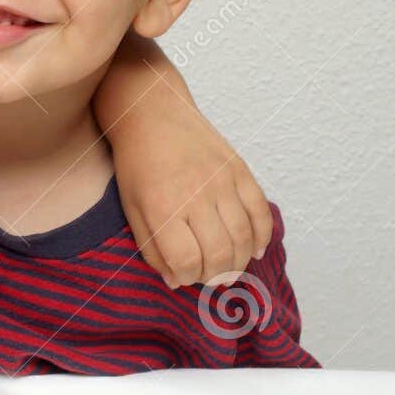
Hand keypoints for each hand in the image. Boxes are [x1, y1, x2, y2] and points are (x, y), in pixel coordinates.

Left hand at [112, 108, 272, 288]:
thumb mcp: (132, 209)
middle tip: (208, 279)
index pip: (187, 260)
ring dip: (239, 262)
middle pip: (220, 254)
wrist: (152, 113)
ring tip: (229, 270)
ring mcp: (222, 181)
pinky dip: (262, 236)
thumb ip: (152, 249)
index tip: (182, 276)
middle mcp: (196, 195)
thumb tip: (176, 281)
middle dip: (215, 276)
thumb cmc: (137, 164)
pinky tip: (255, 251)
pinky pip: (260, 211)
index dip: (187, 277)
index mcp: (163, 207)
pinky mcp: (239, 169)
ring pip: (243, 237)